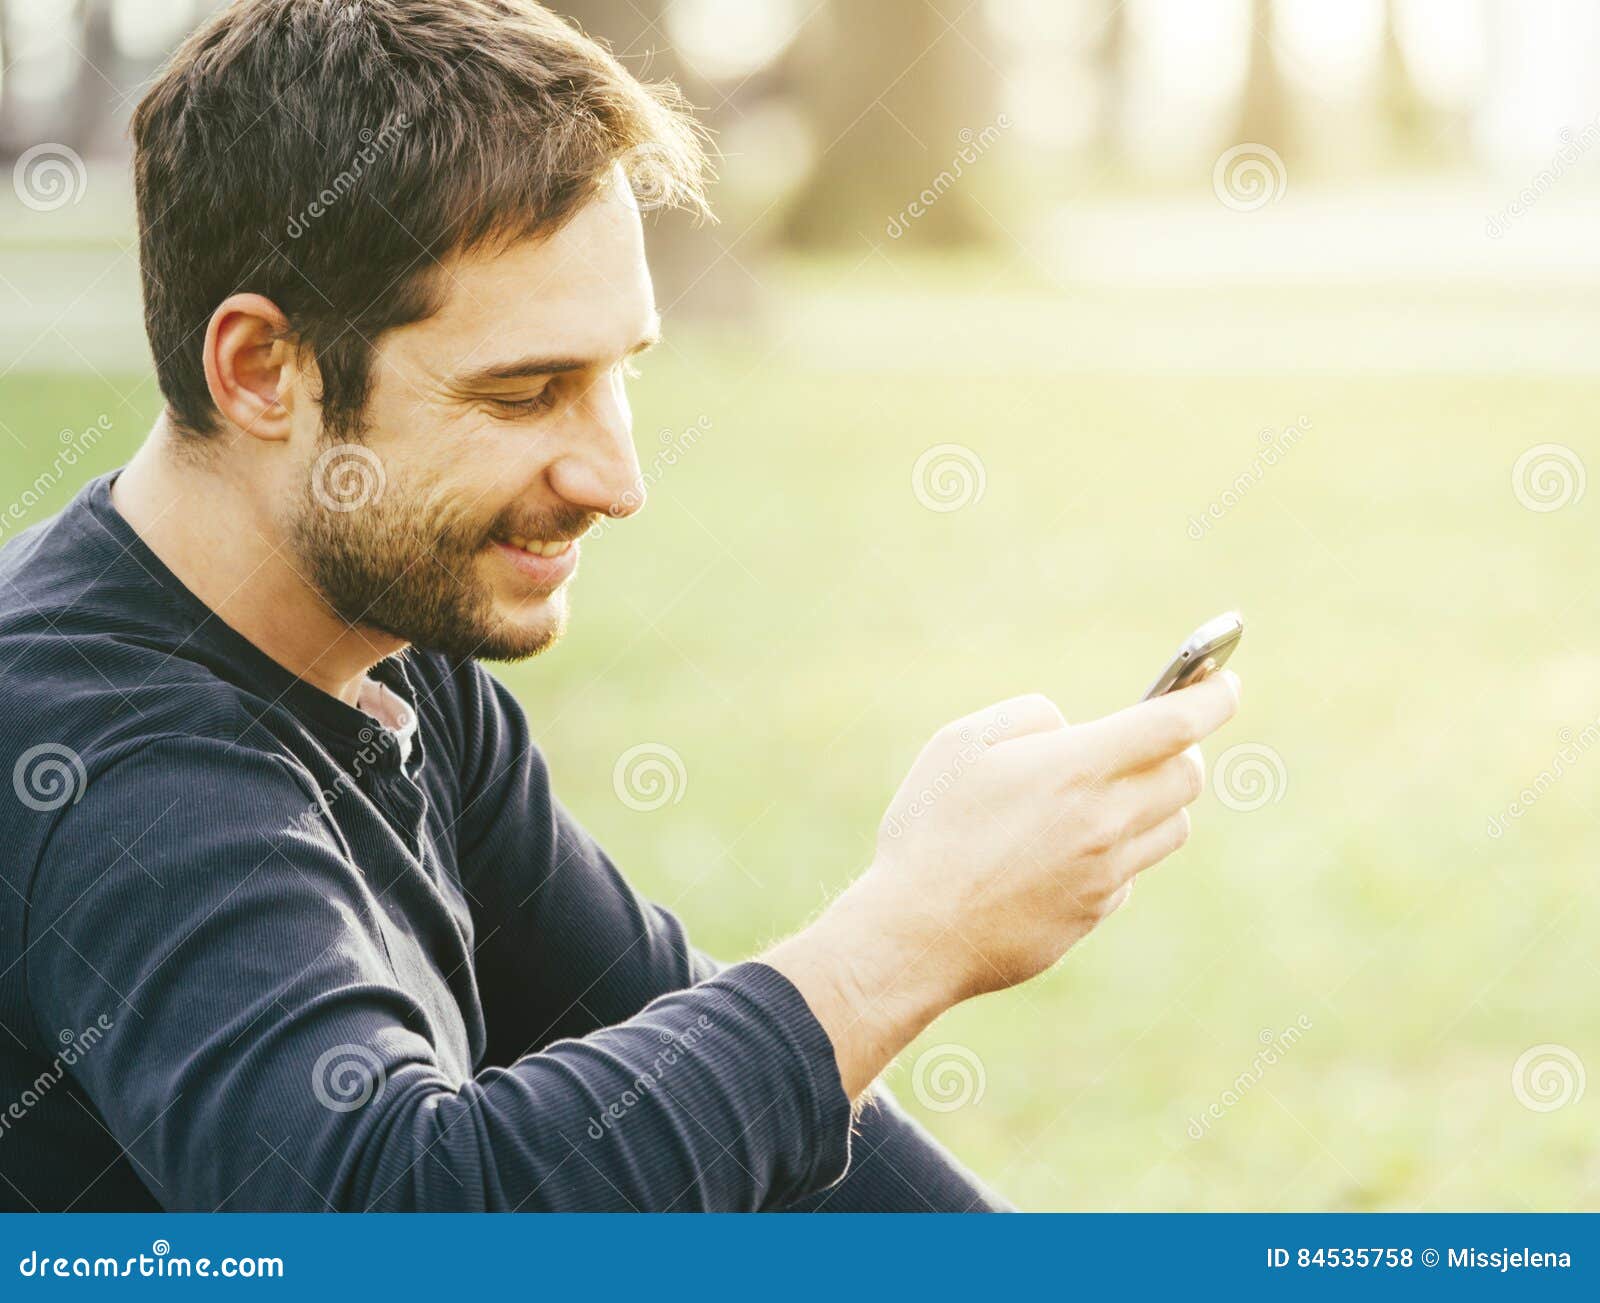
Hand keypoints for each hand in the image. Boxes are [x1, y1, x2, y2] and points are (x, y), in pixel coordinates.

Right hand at [864, 670, 1239, 997]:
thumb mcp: (961, 743)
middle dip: (1180, 750)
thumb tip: (1070, 728)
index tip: (1226, 681)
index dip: (1212, 697)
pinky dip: (1116, 852)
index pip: (1175, 724)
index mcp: (1077, 769)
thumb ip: (1029, 717)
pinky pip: (1130, 873)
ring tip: (1107, 795)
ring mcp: (1106, 874)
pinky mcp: (1094, 914)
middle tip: (1152, 741)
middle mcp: (1105, 822)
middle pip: (1188, 777)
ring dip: (1156, 802)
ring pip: (1171, 828)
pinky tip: (1066, 851)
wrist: (915, 934)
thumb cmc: (930, 829)